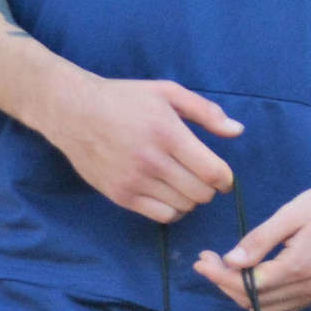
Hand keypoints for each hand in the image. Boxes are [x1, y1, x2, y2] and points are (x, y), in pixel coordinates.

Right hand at [43, 76, 242, 222]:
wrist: (72, 111)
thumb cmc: (125, 99)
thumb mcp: (167, 93)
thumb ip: (206, 112)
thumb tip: (238, 131)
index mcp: (167, 133)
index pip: (212, 172)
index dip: (226, 179)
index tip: (224, 177)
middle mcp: (150, 160)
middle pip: (200, 193)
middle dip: (210, 189)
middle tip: (203, 178)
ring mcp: (133, 181)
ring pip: (183, 207)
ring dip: (191, 199)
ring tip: (184, 183)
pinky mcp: (119, 195)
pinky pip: (162, 216)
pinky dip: (173, 210)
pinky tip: (169, 195)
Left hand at [193, 162, 310, 310]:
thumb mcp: (293, 212)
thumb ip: (261, 239)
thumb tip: (230, 261)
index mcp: (299, 267)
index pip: (247, 284)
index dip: (219, 275)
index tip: (201, 260)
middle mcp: (309, 288)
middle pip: (253, 301)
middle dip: (225, 283)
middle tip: (208, 261)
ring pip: (266, 308)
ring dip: (241, 292)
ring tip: (225, 267)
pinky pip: (283, 307)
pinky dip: (262, 298)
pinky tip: (252, 277)